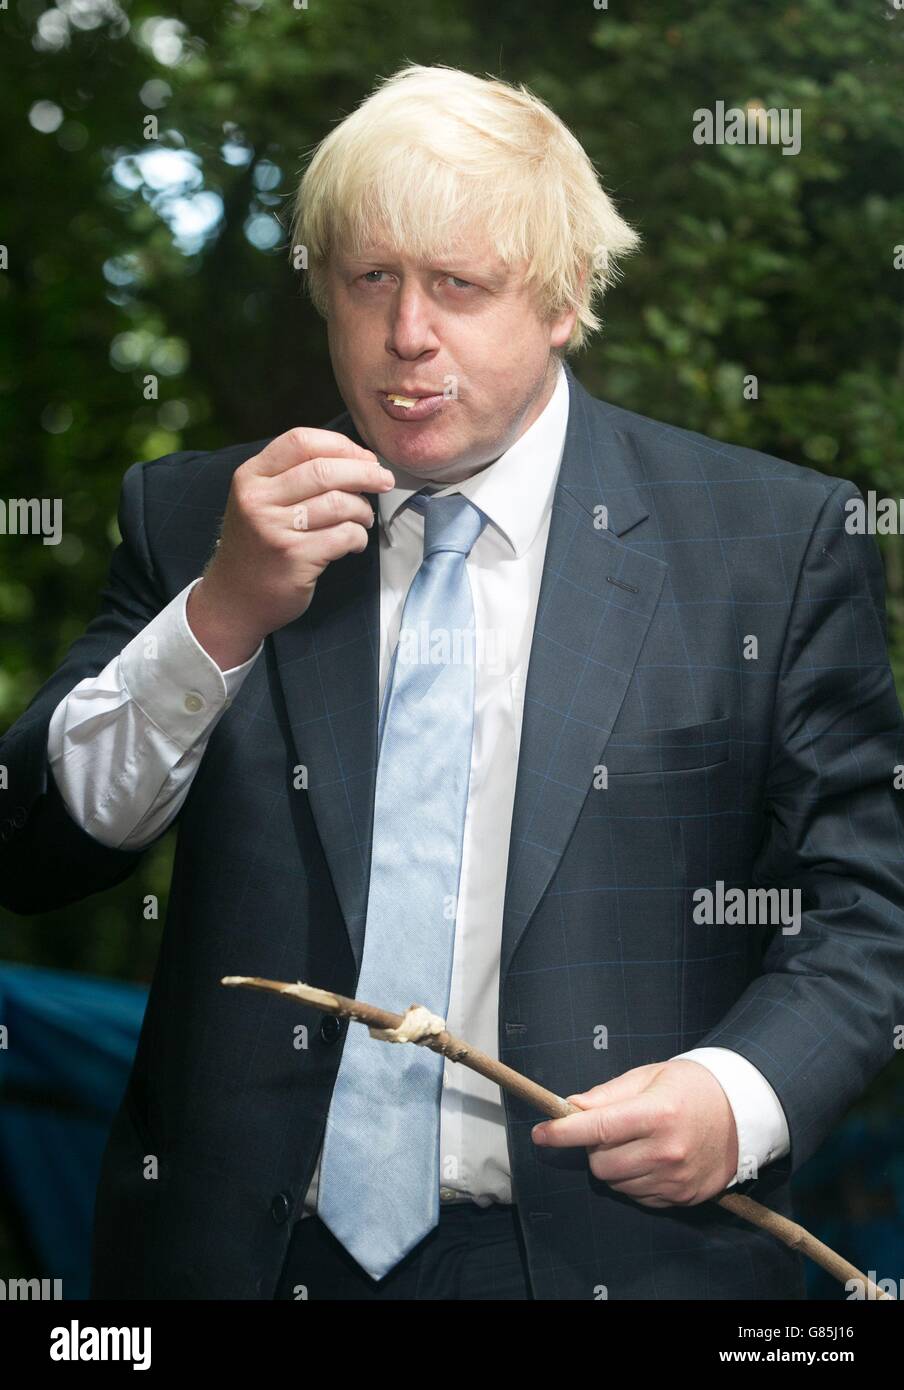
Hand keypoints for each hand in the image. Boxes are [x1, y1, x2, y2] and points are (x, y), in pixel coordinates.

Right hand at [187, 428, 394, 667]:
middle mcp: (258, 500)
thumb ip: (293, 475)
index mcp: (250, 476)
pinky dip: (358, 537)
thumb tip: (357, 459)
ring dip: (362, 509)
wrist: (234, 598)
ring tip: (364, 518)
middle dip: (365, 472)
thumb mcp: (260, 500)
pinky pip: (343, 535)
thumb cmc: (258, 545)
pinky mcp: (295, 559)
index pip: (301, 441)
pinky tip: (354, 543)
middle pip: (324, 470)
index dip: (342, 446)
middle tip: (384, 481)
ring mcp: (275, 530)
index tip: (365, 458)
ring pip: (338, 503)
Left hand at [531, 1059, 738, 1207]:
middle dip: (593, 1147)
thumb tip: (571, 1108)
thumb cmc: (692, 1087)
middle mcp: (666, 1150)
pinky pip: (637, 1196)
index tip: (540, 1133)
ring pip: (615, 1183)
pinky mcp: (682, 1197)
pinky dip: (633, 1180)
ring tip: (635, 1142)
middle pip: (600, 1163)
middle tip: (610, 1130)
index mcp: (656, 1113)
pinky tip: (650, 1159)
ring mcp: (675, 1178)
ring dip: (613, 1165)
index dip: (562, 1132)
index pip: (596, 1128)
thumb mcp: (649, 1076)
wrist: (743, 1112)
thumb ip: (607, 1094)